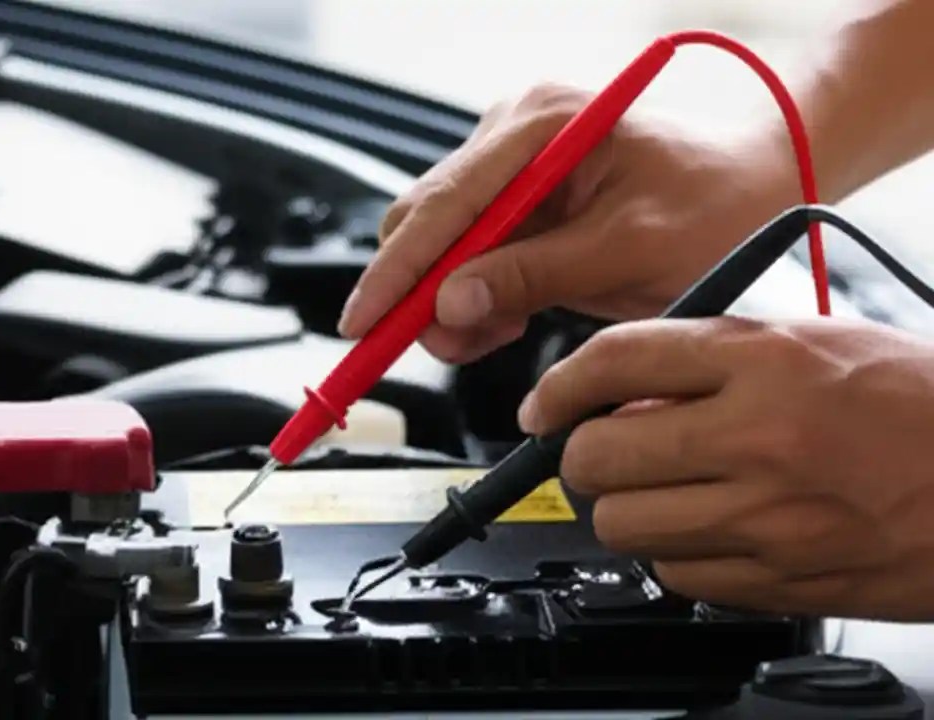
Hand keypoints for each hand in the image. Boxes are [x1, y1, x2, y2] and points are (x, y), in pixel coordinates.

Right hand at [337, 84, 801, 363]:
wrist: (756, 184)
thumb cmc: (714, 205)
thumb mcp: (630, 252)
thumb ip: (535, 275)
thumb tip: (448, 306)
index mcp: (542, 125)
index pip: (445, 204)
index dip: (397, 271)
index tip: (361, 324)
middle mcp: (514, 131)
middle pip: (427, 218)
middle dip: (417, 292)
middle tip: (430, 348)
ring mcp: (512, 161)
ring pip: (442, 241)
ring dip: (448, 301)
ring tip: (479, 340)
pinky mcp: (519, 196)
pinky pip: (471, 251)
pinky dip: (474, 296)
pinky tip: (496, 323)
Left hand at [517, 316, 933, 620]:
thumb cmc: (922, 405)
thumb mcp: (816, 344)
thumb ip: (713, 361)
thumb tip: (622, 395)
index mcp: (768, 360)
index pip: (616, 360)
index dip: (558, 386)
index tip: (543, 406)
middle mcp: (759, 437)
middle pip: (597, 455)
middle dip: (585, 453)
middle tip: (607, 449)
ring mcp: (770, 519)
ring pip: (622, 526)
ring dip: (625, 508)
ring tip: (665, 490)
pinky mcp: (782, 580)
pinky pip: (676, 575)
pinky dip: (676, 554)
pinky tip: (712, 529)